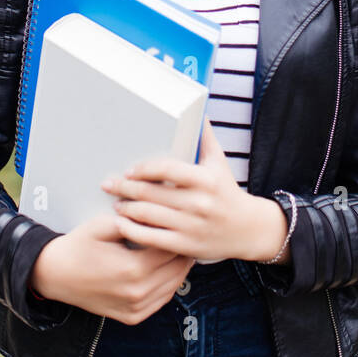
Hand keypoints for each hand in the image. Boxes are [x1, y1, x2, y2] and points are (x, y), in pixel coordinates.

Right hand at [29, 213, 193, 324]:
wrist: (54, 275)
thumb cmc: (78, 247)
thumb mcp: (103, 224)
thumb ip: (134, 219)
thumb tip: (158, 213)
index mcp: (134, 269)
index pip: (171, 248)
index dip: (178, 232)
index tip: (182, 221)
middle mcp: (139, 293)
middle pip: (178, 268)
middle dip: (183, 249)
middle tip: (187, 233)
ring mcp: (136, 308)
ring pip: (174, 285)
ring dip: (180, 267)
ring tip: (181, 248)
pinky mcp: (132, 317)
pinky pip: (162, 300)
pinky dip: (170, 284)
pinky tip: (169, 269)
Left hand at [99, 117, 287, 263]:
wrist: (249, 229)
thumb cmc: (228, 191)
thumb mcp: (219, 162)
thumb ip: (205, 137)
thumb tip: (198, 110)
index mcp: (205, 179)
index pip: (166, 169)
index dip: (143, 169)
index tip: (128, 169)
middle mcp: (198, 203)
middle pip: (151, 193)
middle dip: (125, 188)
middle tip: (108, 184)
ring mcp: (191, 226)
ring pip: (148, 216)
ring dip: (126, 209)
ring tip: (115, 204)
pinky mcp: (186, 246)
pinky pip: (152, 239)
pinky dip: (133, 231)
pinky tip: (122, 225)